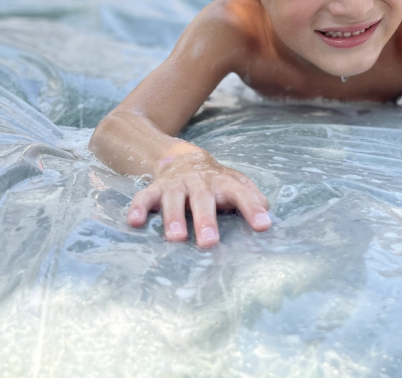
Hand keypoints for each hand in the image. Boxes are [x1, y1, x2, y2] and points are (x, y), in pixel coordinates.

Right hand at [127, 154, 270, 247]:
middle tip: (209, 242)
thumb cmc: (215, 181)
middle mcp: (199, 182)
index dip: (252, 209)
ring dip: (173, 217)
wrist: (181, 158)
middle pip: (203, 199)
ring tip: (176, 238)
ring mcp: (176, 184)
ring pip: (174, 199)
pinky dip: (138, 208)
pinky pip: (144, 197)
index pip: (241, 194)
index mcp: (223, 182)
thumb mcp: (235, 184)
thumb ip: (251, 196)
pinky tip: (134, 222)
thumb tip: (267, 210)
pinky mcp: (155, 188)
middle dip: (206, 220)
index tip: (263, 226)